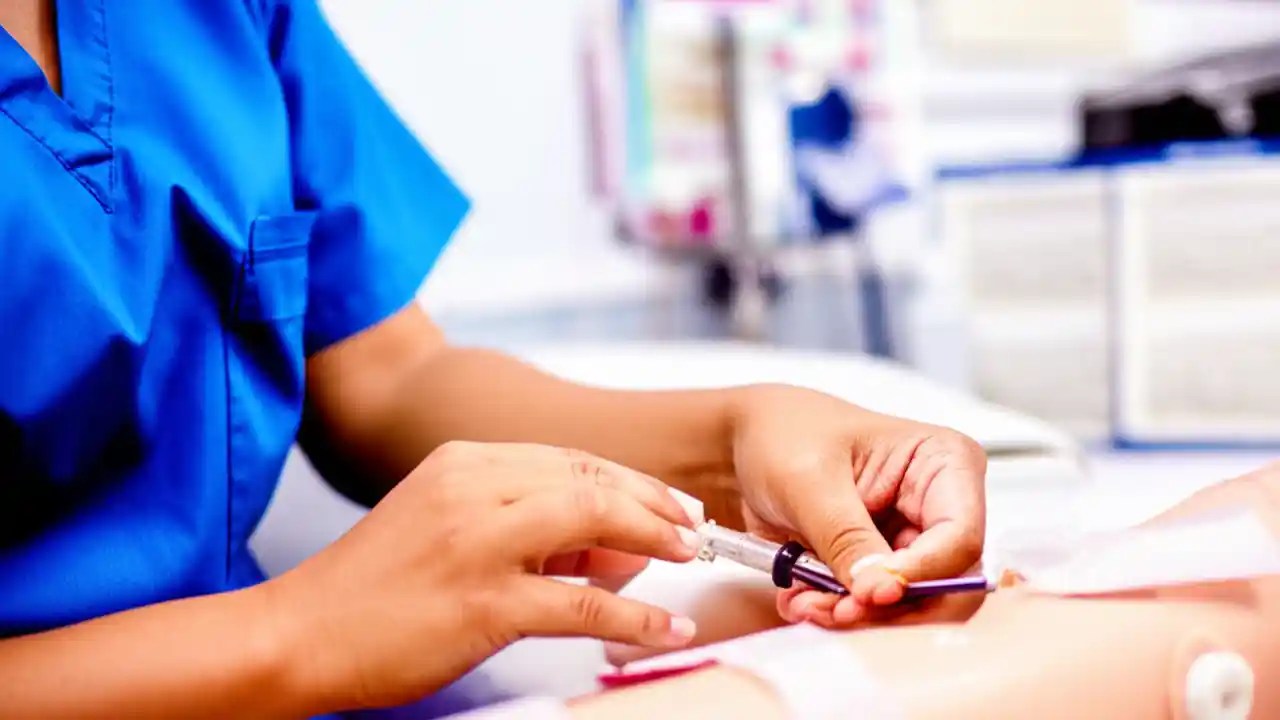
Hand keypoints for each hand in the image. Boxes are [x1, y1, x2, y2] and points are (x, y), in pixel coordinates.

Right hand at [260, 442, 702, 711]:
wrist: (301, 634)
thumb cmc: (374, 588)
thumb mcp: (446, 527)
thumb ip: (521, 526)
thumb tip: (609, 549)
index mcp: (463, 463)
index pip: (569, 459)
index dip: (629, 481)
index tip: (666, 502)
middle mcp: (473, 487)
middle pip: (590, 479)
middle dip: (652, 502)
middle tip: (692, 526)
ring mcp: (479, 542)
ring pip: (593, 522)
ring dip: (653, 538)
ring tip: (690, 557)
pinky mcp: (484, 601)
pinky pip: (582, 604)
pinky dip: (636, 617)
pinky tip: (668, 629)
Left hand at [729, 385, 986, 627]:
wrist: (747, 443)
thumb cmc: (783, 434)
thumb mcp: (810, 481)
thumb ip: (847, 537)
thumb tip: (881, 591)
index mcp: (944, 462)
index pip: (959, 537)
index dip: (920, 574)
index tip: (870, 594)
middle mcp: (939, 506)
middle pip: (943, 582)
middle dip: (886, 606)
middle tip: (831, 610)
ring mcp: (912, 541)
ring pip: (907, 603)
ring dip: (853, 613)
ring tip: (802, 602)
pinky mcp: (881, 566)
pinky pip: (873, 606)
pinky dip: (836, 610)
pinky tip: (800, 598)